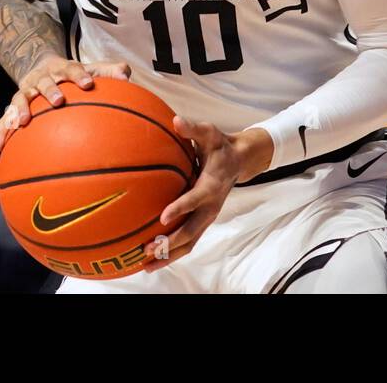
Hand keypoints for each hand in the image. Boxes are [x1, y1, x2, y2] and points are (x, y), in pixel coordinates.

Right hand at [0, 54, 130, 151]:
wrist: (40, 66)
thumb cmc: (72, 74)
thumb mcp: (90, 69)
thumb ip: (109, 72)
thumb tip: (128, 74)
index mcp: (61, 69)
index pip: (72, 68)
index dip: (79, 75)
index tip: (87, 84)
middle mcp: (41, 78)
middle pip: (45, 82)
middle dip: (51, 90)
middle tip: (58, 101)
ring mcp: (26, 91)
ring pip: (21, 98)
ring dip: (20, 110)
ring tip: (21, 123)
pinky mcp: (14, 105)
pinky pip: (3, 119)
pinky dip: (0, 132)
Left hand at [141, 121, 272, 272]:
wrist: (239, 161)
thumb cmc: (220, 146)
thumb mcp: (210, 133)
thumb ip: (193, 129)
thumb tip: (176, 120)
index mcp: (211, 185)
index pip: (195, 199)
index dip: (180, 208)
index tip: (162, 217)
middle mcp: (210, 206)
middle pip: (192, 231)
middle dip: (171, 242)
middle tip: (149, 250)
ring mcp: (207, 217)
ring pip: (190, 242)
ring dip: (169, 255)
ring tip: (146, 266)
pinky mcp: (202, 221)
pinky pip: (188, 241)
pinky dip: (172, 253)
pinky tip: (152, 260)